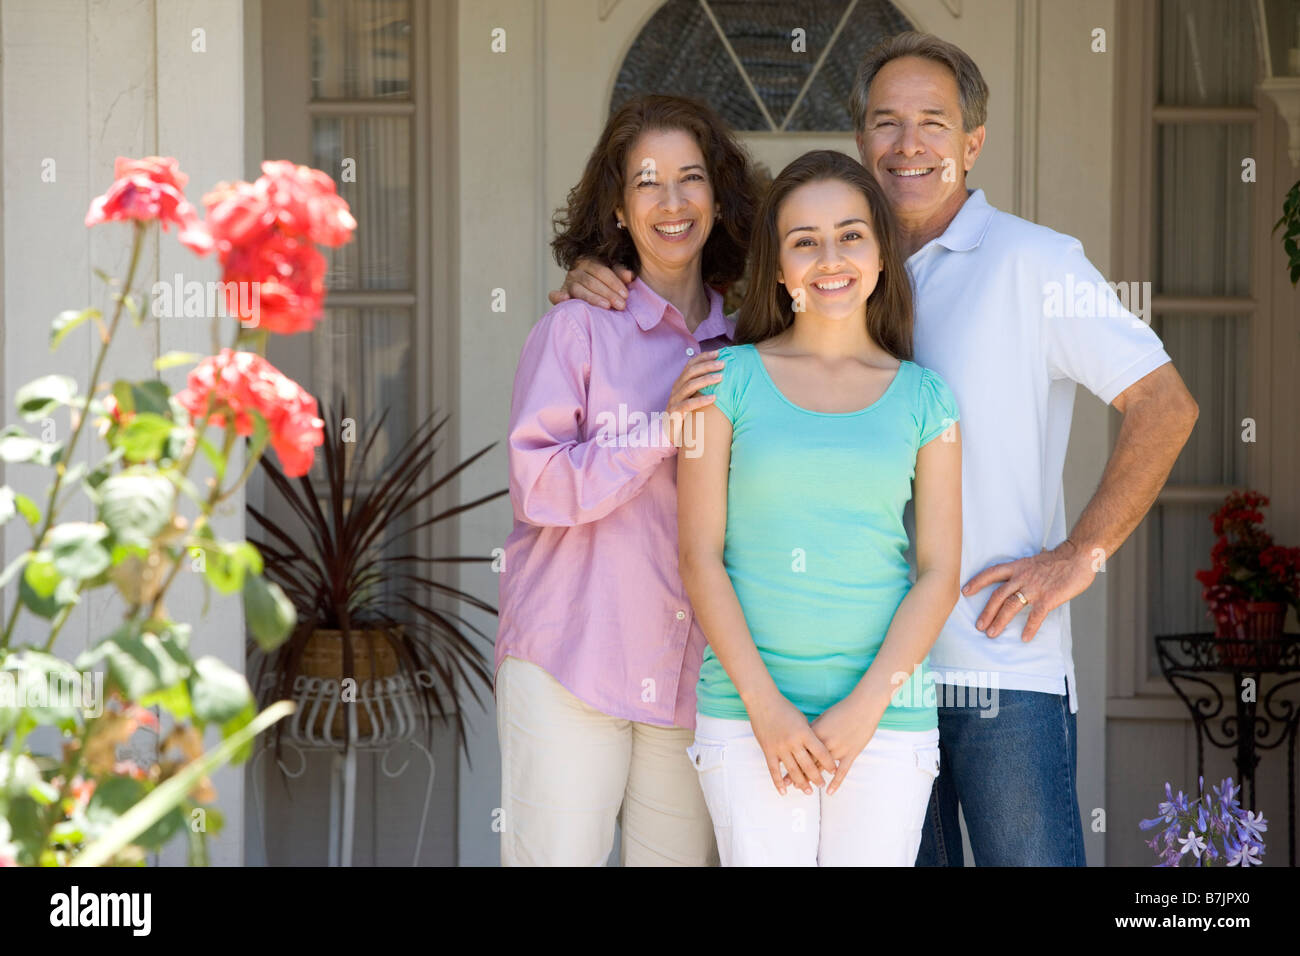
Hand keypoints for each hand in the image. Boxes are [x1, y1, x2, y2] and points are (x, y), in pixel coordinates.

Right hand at [547, 259, 633, 309]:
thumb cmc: (603, 282)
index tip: (625, 295)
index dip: (614, 283)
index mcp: (589, 261)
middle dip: (608, 293)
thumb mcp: (612, 274)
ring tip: (606, 306)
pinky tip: (565, 299)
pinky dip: (558, 296)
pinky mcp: (560, 294)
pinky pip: (555, 295)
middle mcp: (576, 270)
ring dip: (593, 298)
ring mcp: (567, 282)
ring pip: (579, 289)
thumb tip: (630, 276)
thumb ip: (620, 273)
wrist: (588, 288)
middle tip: (621, 305)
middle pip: (592, 281)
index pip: (601, 271)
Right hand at [665, 350, 724, 446]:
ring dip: (706, 380)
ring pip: (689, 386)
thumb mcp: (693, 396)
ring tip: (720, 378)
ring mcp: (674, 401)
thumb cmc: (687, 413)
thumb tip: (721, 374)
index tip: (718, 353)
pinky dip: (701, 400)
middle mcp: (676, 389)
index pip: (690, 364)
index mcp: (680, 382)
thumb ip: (702, 386)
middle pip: (690, 372)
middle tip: (723, 364)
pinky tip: (714, 398)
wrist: (670, 434)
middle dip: (707, 366)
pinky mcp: (675, 414)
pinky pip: (688, 405)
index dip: (703, 357)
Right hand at [747, 690, 836, 795]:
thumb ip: (809, 734)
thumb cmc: (785, 708)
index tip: (834, 771)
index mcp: (804, 733)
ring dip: (801, 783)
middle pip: (808, 765)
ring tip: (809, 792)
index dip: (829, 763)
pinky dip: (779, 782)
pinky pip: (773, 770)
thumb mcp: (802, 719)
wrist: (763, 701)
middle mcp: (793, 742)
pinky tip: (784, 791)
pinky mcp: (768, 750)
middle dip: (817, 777)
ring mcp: (780, 747)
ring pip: (793, 771)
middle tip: (822, 785)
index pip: (821, 752)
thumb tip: (817, 748)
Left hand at [780, 696, 878, 794]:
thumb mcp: (823, 718)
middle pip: (808, 761)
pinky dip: (836, 782)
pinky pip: (842, 771)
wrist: (863, 706)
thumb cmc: (842, 710)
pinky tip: (829, 792)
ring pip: (823, 768)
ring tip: (806, 789)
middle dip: (799, 774)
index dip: (791, 760)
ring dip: (814, 779)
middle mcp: (825, 742)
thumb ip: (813, 730)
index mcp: (815, 732)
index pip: (800, 750)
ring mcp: (839, 749)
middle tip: (790, 784)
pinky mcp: (851, 753)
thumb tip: (802, 739)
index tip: (782, 770)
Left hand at [963, 539, 1097, 640]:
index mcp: (1018, 567)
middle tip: (979, 626)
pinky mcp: (1048, 597)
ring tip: (991, 634)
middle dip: (986, 612)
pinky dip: (1030, 628)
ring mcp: (1034, 588)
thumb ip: (1024, 570)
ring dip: (1000, 621)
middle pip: (998, 595)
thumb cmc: (1059, 559)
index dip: (977, 582)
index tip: (965, 592)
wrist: (1078, 556)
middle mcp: (1022, 577)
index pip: (992, 573)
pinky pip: (1036, 615)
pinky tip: (1025, 638)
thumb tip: (1019, 576)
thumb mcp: (1034, 560)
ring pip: (1011, 606)